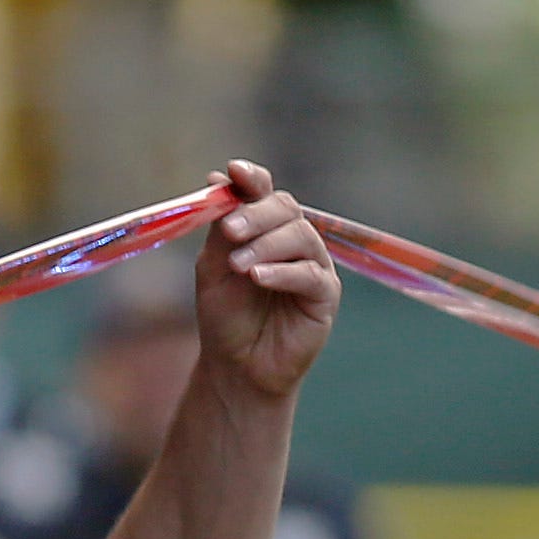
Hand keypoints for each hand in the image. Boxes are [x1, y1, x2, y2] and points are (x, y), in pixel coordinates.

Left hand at [190, 160, 337, 399]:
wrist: (236, 366)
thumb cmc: (226, 316)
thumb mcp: (213, 266)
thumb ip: (221, 227)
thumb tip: (219, 179)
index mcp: (265, 228)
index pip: (264, 192)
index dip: (252, 178)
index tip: (234, 171)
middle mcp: (293, 240)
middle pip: (285, 208)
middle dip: (256, 214)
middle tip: (230, 230)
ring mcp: (313, 265)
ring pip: (300, 236)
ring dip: (266, 245)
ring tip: (238, 265)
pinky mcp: (325, 295)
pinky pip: (310, 274)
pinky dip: (282, 272)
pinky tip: (258, 277)